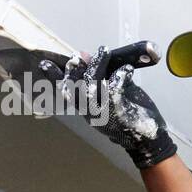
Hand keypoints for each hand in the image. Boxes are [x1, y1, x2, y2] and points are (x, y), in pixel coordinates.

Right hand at [40, 45, 176, 169]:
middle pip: (75, 86)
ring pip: (91, 84)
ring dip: (97, 65)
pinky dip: (120, 74)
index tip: (44, 64)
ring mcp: (102, 112)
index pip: (66, 91)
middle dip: (75, 68)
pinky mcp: (117, 111)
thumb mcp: (113, 92)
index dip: (54, 77)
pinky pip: (114, 88)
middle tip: (80, 54)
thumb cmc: (131, 113)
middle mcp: (90, 111)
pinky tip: (127, 69)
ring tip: (104, 51)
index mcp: (86, 108)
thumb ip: (101, 75)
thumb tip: (85, 55)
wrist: (148, 140)